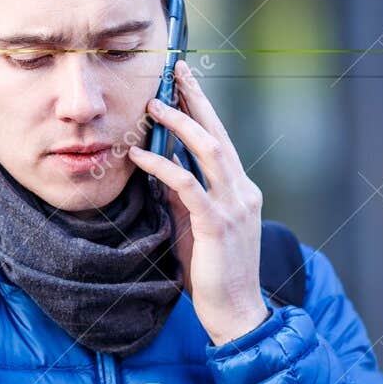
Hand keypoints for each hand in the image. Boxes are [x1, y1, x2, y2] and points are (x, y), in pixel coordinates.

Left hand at [128, 60, 267, 345]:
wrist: (237, 313)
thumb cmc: (214, 274)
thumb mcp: (196, 227)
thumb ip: (184, 197)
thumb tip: (161, 167)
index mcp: (240, 190)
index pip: (220, 140)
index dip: (203, 108)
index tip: (184, 82)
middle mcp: (242, 191)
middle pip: (218, 133)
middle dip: (196, 99)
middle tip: (175, 70)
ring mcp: (234, 206)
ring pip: (208, 150)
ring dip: (179, 124)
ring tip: (153, 105)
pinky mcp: (218, 224)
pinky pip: (187, 185)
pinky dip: (162, 166)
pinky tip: (140, 156)